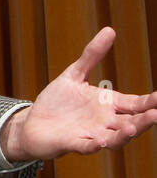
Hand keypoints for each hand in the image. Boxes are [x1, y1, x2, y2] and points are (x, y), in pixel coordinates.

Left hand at [2, 27, 156, 160]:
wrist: (32, 123)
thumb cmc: (56, 102)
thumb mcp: (74, 75)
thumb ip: (91, 56)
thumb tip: (110, 30)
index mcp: (109, 105)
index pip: (136, 104)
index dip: (151, 102)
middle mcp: (105, 122)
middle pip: (131, 123)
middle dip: (144, 120)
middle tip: (156, 114)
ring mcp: (91, 134)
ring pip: (115, 138)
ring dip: (124, 135)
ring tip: (134, 128)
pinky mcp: (72, 144)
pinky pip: (86, 147)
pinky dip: (94, 145)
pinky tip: (100, 142)